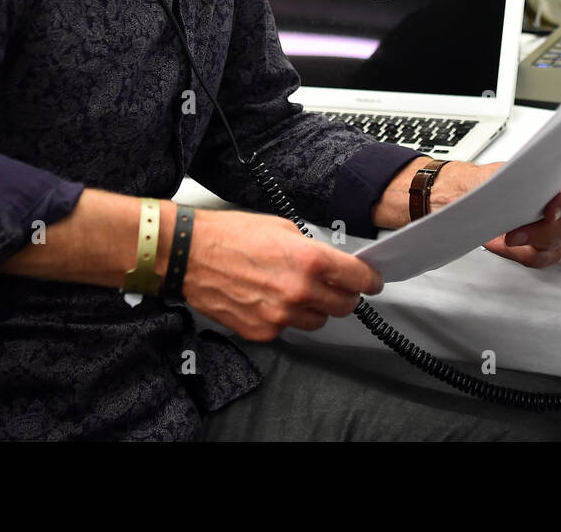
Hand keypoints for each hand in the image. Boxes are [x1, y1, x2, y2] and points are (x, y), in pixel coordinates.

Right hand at [181, 210, 383, 341]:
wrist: (188, 256)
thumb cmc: (228, 236)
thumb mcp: (281, 228)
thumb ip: (311, 249)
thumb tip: (330, 264)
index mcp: (308, 260)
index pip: (357, 278)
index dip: (369, 280)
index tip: (371, 281)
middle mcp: (298, 291)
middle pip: (344, 306)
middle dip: (344, 295)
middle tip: (336, 286)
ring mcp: (280, 315)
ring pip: (317, 321)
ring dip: (315, 309)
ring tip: (295, 291)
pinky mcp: (262, 331)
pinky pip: (288, 329)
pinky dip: (285, 317)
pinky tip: (269, 299)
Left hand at [431, 162, 560, 268]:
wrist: (477, 193)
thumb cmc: (495, 179)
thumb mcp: (502, 172)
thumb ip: (516, 179)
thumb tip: (516, 186)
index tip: (549, 213)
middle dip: (539, 233)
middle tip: (514, 233)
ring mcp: (558, 228)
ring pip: (553, 245)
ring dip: (527, 245)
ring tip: (506, 238)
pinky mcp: (545, 247)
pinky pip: (538, 258)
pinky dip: (518, 253)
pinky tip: (502, 244)